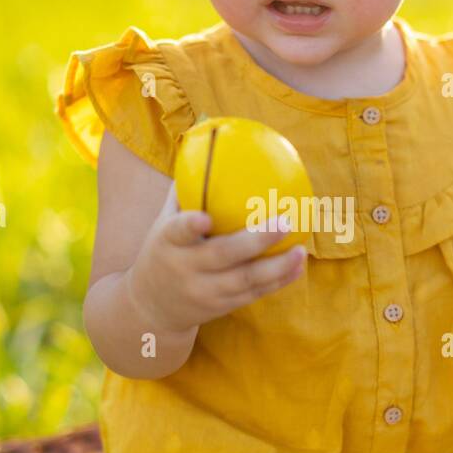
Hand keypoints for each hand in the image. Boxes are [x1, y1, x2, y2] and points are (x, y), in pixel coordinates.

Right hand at [128, 181, 306, 332]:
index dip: (190, 226)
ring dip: (277, 266)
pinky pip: (254, 293)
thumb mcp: (163, 224)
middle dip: (255, 241)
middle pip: (223, 255)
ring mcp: (205, 291)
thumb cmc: (164, 251)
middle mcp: (186, 268)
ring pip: (245, 279)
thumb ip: (185, 192)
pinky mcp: (222, 307)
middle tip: (284, 221)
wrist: (151, 307)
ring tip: (301, 250)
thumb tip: (208, 144)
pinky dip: (278, 281)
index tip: (205, 217)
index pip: (178, 232)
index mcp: (168, 243)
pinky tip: (298, 265)